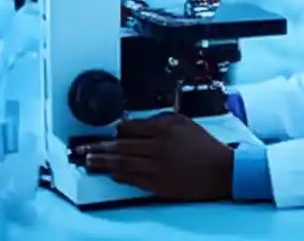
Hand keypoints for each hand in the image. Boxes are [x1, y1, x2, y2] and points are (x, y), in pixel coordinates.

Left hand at [76, 113, 233, 201]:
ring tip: (89, 160)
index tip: (108, 130)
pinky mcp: (157, 184)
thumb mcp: (186, 123)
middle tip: (82, 148)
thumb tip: (138, 123)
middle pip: (121, 146)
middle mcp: (157, 147)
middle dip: (99, 146)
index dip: (117, 129)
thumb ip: (163, 119)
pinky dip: (118, 175)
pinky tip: (110, 173)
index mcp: (164, 130)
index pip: (132, 127)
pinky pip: (131, 178)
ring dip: (103, 162)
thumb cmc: (205, 146)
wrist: (221, 171)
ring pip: (122, 163)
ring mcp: (155, 167)